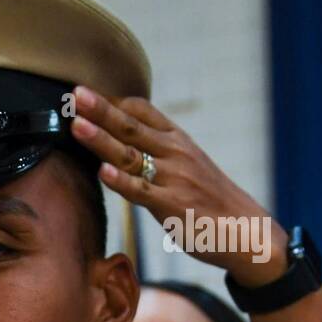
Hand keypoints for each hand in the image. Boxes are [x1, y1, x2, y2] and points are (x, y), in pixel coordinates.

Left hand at [70, 85, 287, 286]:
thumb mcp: (188, 163)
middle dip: (101, 109)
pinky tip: (101, 171)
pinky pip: (141, 191)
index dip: (113, 101)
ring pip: (130, 155)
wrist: (245, 229)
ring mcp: (173, 178)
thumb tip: (123, 140)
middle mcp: (175, 153)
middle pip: (131, 127)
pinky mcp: (171, 205)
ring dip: (101, 139)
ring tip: (76, 125)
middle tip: (76, 93)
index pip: (143, 111)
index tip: (86, 92)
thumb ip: (158, 150)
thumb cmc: (210, 198)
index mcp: (178, 139)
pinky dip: (120, 181)